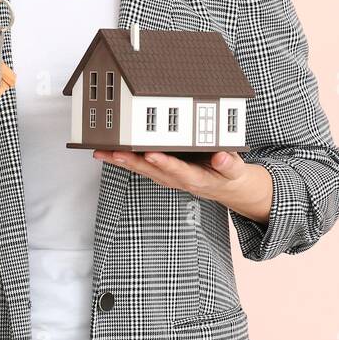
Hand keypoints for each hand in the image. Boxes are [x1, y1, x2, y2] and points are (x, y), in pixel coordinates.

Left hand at [93, 149, 255, 206]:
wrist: (225, 187)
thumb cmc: (229, 175)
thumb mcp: (236, 171)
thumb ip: (229, 164)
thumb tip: (221, 157)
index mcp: (196, 179)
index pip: (178, 171)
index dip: (164, 163)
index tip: (152, 154)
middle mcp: (177, 180)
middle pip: (152, 171)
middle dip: (131, 162)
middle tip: (114, 153)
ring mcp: (167, 177)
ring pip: (141, 169)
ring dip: (121, 161)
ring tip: (102, 152)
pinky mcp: (162, 173)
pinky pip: (141, 166)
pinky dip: (125, 160)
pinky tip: (111, 152)